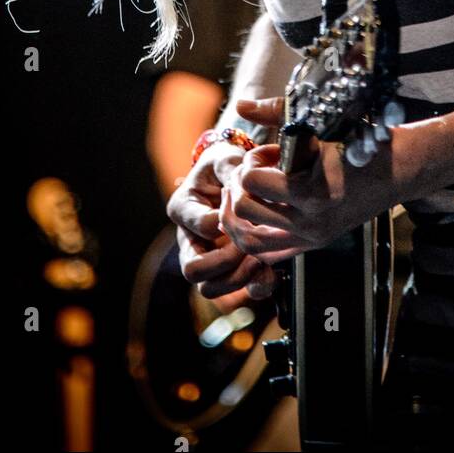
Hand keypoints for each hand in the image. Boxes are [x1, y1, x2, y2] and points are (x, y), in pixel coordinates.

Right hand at [165, 98, 283, 306]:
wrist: (232, 174)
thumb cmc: (226, 165)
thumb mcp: (227, 158)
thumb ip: (231, 167)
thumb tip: (241, 181)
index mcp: (182, 207)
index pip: (202, 225)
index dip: (228, 222)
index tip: (247, 212)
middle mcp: (186, 237)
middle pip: (193, 269)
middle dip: (226, 261)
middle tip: (248, 246)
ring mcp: (202, 256)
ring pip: (208, 288)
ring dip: (237, 279)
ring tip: (260, 261)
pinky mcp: (223, 269)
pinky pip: (233, 294)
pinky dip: (253, 288)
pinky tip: (271, 273)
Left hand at [220, 98, 400, 263]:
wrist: (398, 170)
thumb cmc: (361, 143)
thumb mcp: (318, 126)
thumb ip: (276, 113)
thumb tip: (242, 106)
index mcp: (310, 193)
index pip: (251, 183)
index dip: (251, 162)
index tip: (267, 153)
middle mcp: (310, 222)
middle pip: (244, 213)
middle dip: (239, 187)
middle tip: (252, 172)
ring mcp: (312, 237)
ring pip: (251, 242)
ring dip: (239, 216)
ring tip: (248, 193)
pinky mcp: (316, 243)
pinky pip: (271, 253)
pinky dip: (256, 235)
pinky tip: (259, 213)